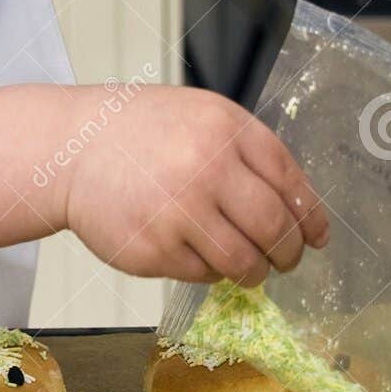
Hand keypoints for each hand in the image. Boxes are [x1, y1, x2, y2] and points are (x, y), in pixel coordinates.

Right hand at [57, 85, 327, 286]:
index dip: (312, 217)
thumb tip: (299, 209)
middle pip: (274, 228)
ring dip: (255, 271)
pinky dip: (210, 271)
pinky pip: (203, 274)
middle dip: (289, 252)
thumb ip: (248, 152)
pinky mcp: (153, 250)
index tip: (318, 237)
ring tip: (249, 268)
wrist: (71, 148)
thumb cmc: (140, 132)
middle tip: (287, 259)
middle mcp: (205, 167)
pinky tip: (197, 253)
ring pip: (243, 262)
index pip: (290, 182)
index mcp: (225, 129)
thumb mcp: (201, 117)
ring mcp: (178, 212)